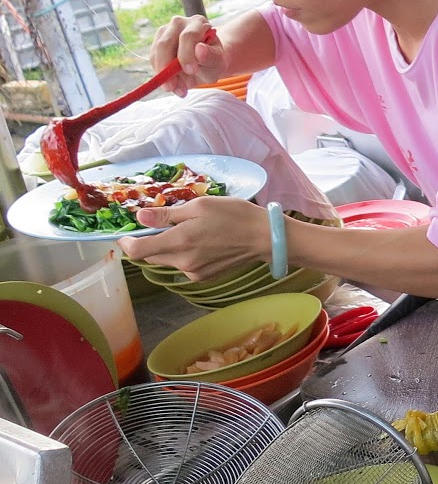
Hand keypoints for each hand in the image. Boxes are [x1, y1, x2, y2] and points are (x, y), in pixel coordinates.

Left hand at [118, 197, 269, 280]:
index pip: (138, 250)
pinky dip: (183, 255)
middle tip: (161, 225)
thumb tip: (140, 217)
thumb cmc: (234, 215)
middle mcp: (182, 261)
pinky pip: (183, 265)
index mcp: (179, 241)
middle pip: (150, 256)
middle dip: (149, 242)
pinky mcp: (204, 277)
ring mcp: (193, 272)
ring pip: (167, 260)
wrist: (265, 238)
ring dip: (167, 248)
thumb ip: (167, 214)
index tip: (126, 233)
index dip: (126, 242)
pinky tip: (201, 243)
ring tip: (187, 232)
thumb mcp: (200, 206)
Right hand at [151, 14, 226, 96]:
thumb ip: (211, 57)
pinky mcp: (156, 42)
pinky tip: (174, 86)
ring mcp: (165, 31)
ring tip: (178, 90)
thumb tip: (199, 49)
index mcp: (198, 23)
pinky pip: (153, 59)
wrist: (205, 62)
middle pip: (165, 43)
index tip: (191, 71)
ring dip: (163, 74)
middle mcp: (179, 23)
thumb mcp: (218, 62)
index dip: (186, 54)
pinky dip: (161, 75)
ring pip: (156, 52)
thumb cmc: (213, 60)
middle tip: (173, 87)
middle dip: (167, 67)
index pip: (188, 36)